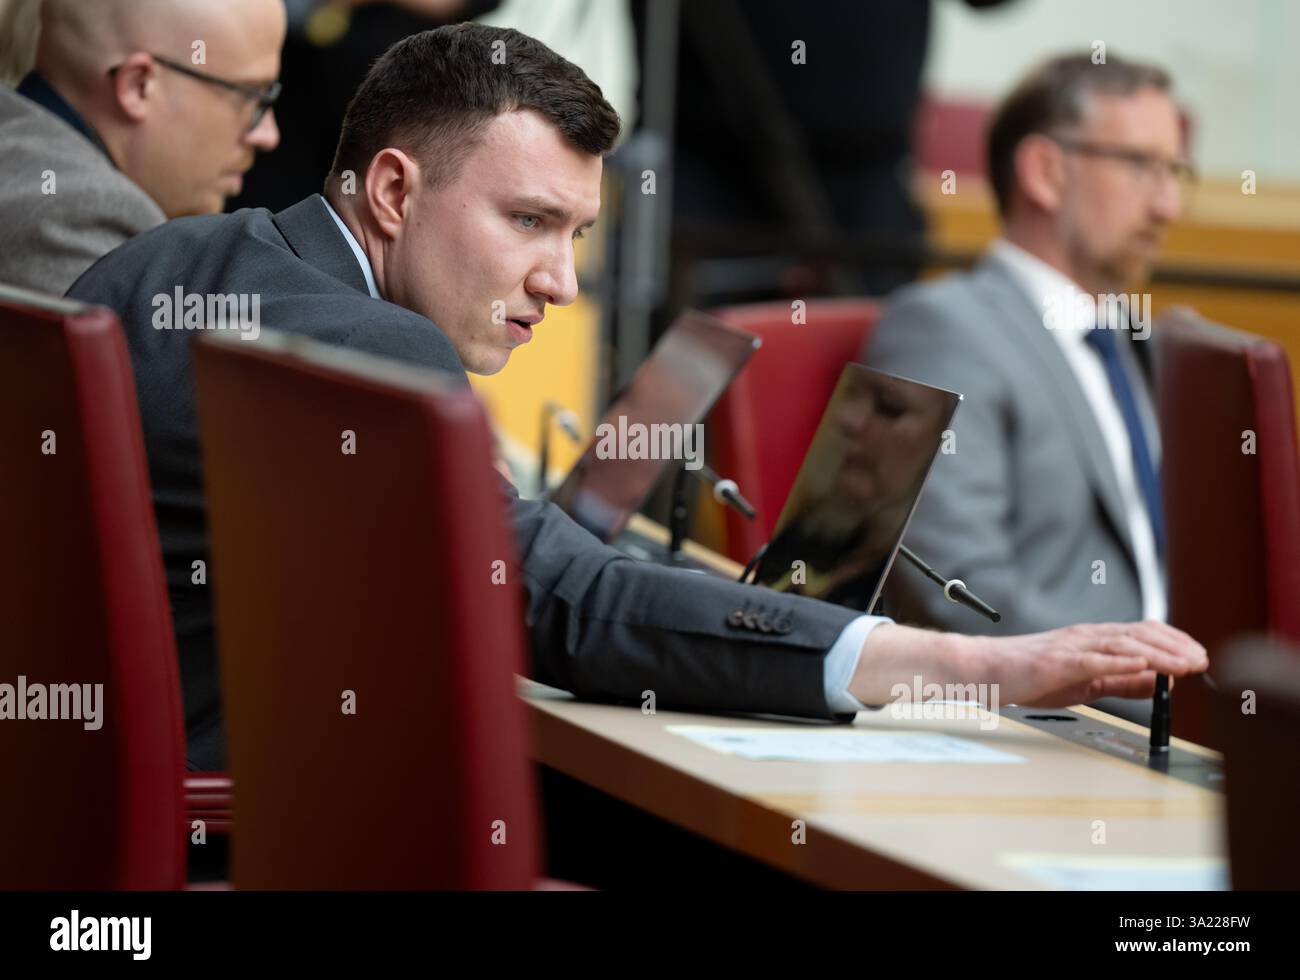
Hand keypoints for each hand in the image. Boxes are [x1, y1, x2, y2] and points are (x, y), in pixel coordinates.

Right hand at [969, 620, 1207, 706]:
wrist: (983, 669)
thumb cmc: (1026, 675)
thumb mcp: (1082, 681)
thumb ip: (1119, 681)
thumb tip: (1157, 683)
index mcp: (1092, 640)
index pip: (1142, 634)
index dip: (1174, 643)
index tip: (1198, 657)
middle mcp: (1085, 637)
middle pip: (1139, 635)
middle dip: (1175, 648)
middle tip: (1202, 661)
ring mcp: (1071, 647)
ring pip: (1123, 645)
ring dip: (1158, 656)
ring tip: (1184, 666)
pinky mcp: (1056, 662)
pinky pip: (1094, 660)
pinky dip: (1122, 663)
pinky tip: (1143, 668)